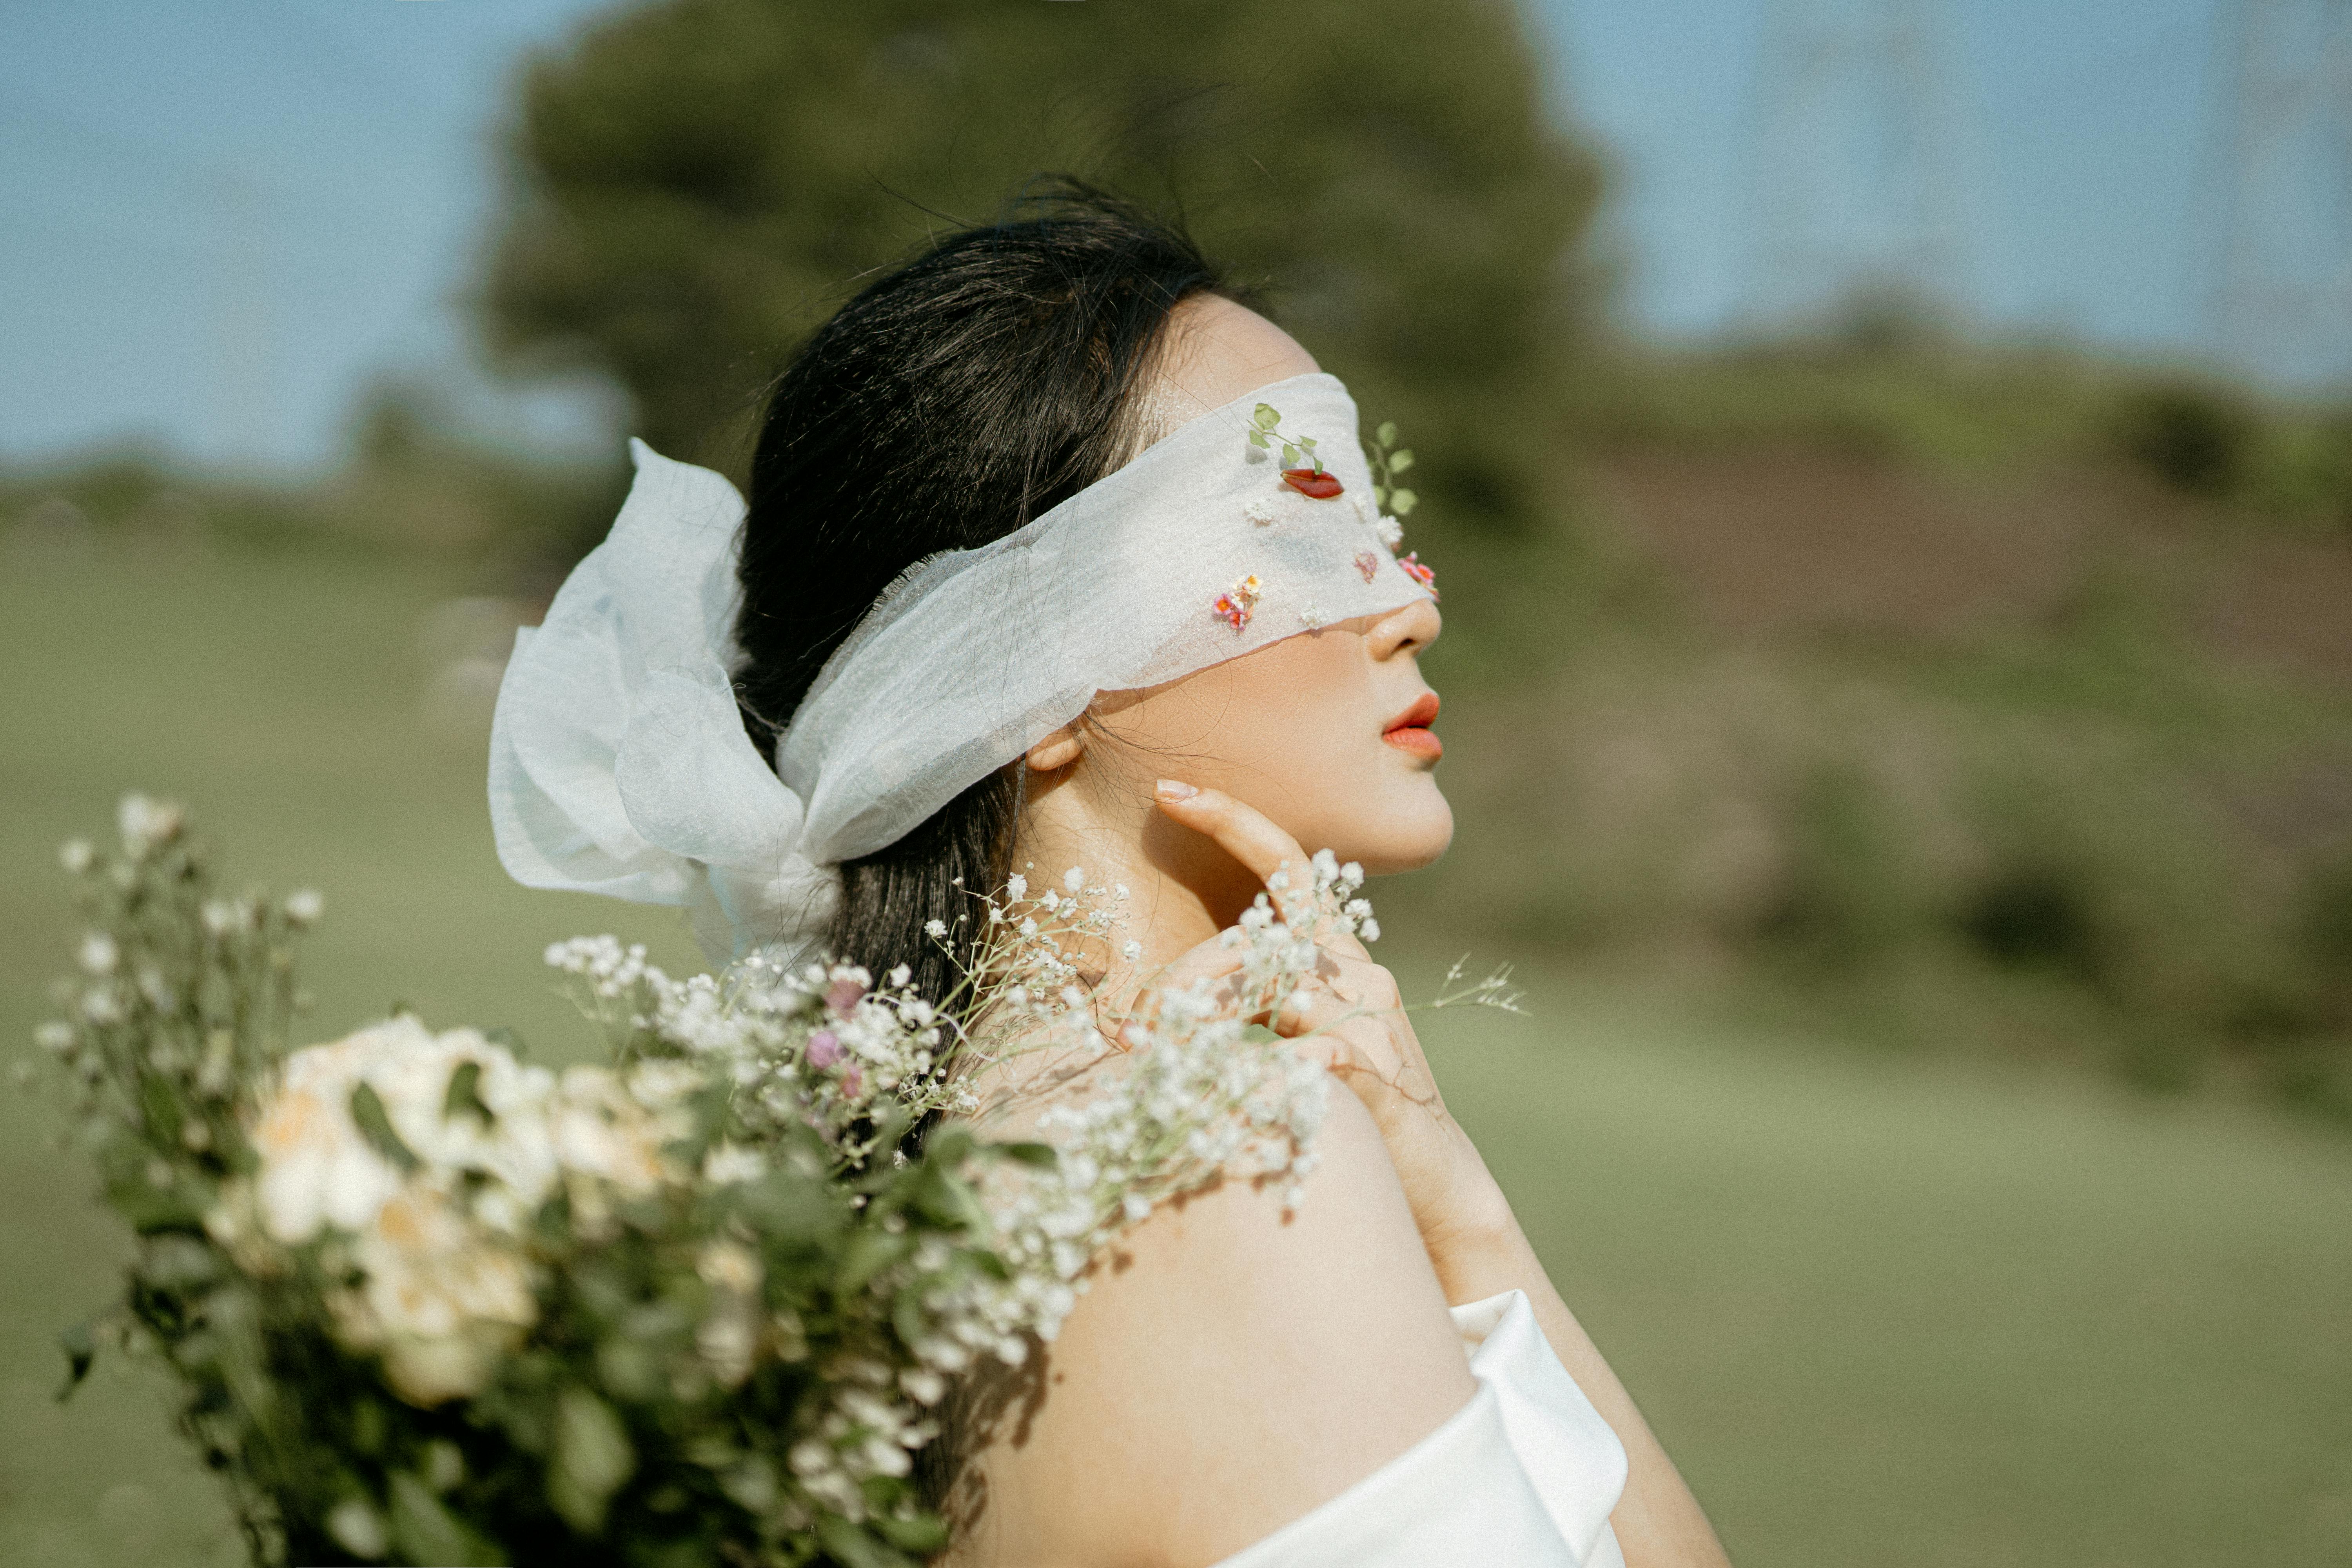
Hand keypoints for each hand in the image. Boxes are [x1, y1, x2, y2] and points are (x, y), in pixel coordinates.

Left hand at [1142, 781, 1513, 1254]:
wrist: (1432, 1176)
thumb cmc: (1346, 1103)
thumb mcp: (1294, 1033)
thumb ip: (1249, 1000)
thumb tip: (1155, 1006)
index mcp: (1336, 948)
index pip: (1288, 861)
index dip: (1233, 820)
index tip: (1172, 790)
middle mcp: (1357, 966)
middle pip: (1248, 942)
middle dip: (1181, 983)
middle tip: (1135, 1034)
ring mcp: (1369, 1015)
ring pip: (1266, 987)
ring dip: (1202, 1027)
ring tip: (1163, 1066)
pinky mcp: (1372, 1069)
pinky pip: (1300, 1053)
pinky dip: (1259, 1074)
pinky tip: (1242, 1099)